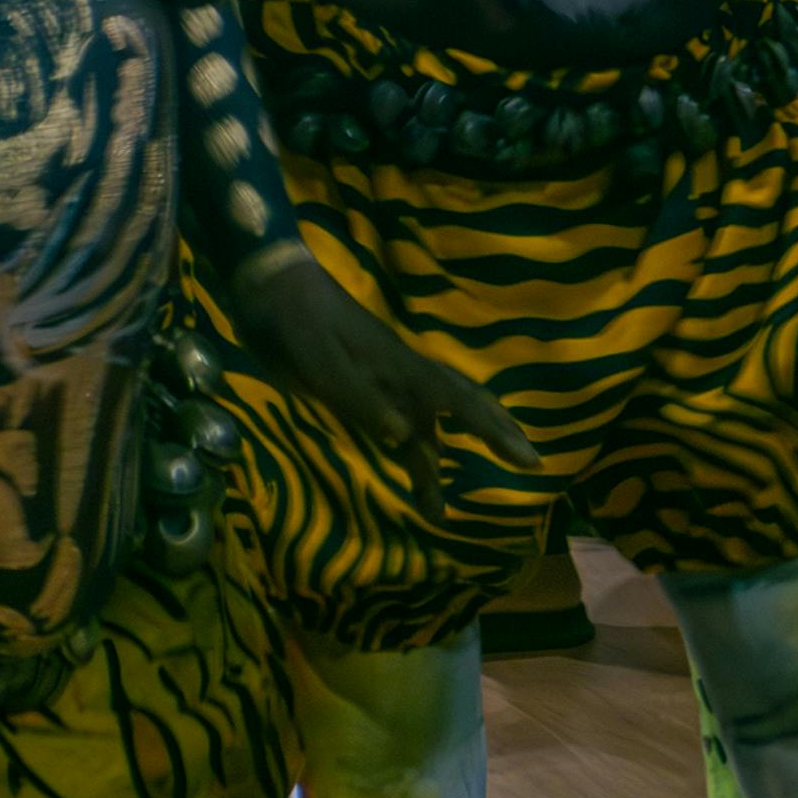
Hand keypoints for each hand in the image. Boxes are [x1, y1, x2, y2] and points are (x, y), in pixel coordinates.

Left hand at [233, 243, 536, 514]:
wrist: (268, 287)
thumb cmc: (294, 323)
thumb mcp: (321, 363)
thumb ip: (359, 399)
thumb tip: (405, 437)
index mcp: (398, 368)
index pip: (459, 401)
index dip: (494, 431)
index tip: (529, 461)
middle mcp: (398, 375)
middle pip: (459, 404)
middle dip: (492, 434)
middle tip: (527, 464)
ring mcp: (378, 378)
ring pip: (424, 422)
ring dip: (436, 462)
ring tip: (440, 510)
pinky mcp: (354, 384)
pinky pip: (393, 421)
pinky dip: (405, 448)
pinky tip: (404, 465)